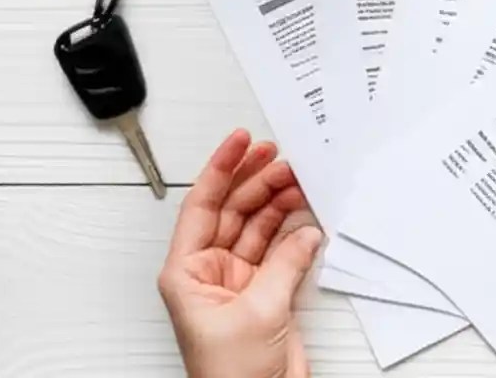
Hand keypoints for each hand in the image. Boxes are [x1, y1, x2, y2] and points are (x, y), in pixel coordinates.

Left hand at [158, 129, 321, 377]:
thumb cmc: (231, 376)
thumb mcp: (258, 310)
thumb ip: (284, 264)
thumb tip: (304, 232)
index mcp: (188, 272)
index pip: (203, 205)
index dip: (221, 168)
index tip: (240, 141)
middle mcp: (211, 272)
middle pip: (233, 210)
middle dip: (256, 180)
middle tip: (282, 157)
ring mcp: (240, 282)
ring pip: (258, 227)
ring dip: (278, 202)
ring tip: (299, 180)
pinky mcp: (267, 294)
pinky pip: (280, 250)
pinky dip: (295, 232)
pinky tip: (307, 217)